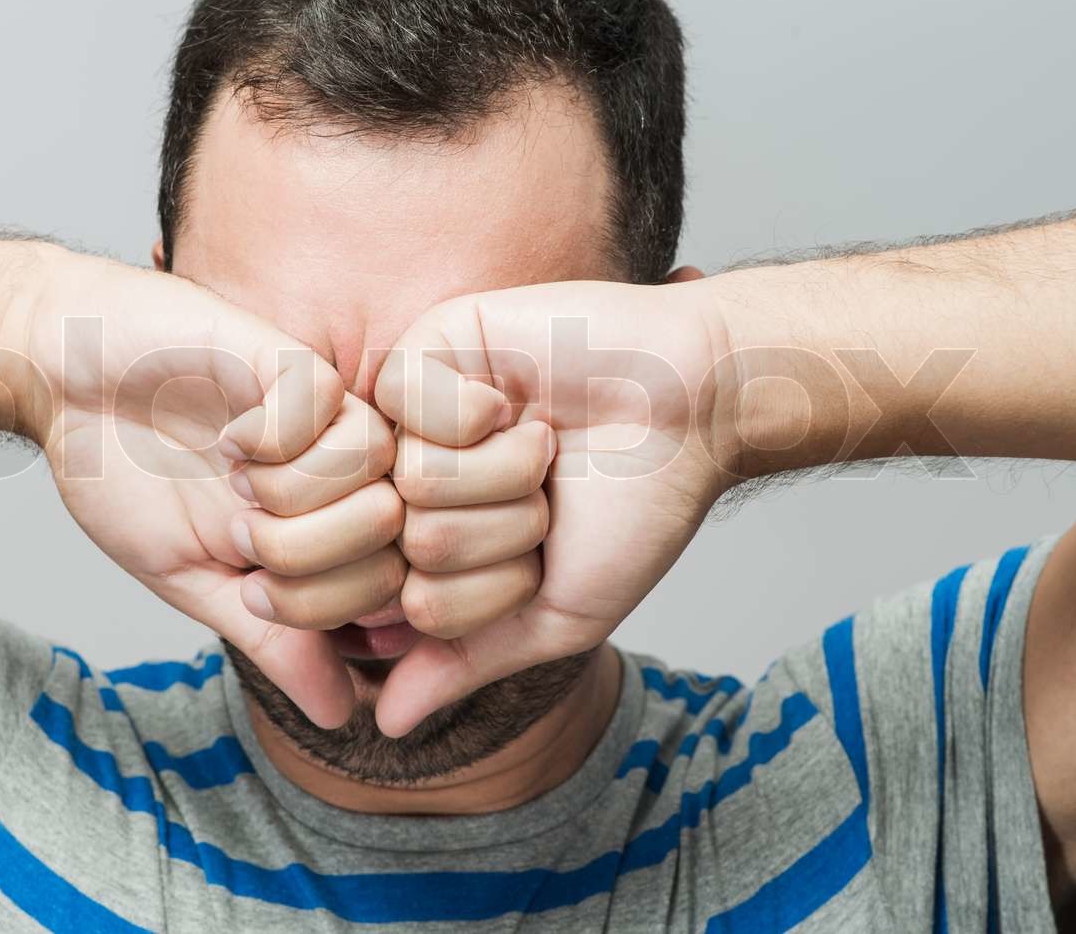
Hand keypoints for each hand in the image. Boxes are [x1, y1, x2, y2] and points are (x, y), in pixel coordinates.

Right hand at [4, 250, 394, 727]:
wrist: (65, 382)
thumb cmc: (126, 477)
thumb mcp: (194, 579)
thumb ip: (271, 640)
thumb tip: (342, 715)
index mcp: (329, 531)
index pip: (388, 597)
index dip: (315, 608)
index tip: (248, 580)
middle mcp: (344, 476)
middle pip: (390, 542)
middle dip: (302, 555)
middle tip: (238, 522)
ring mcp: (329, 418)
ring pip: (373, 476)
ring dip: (289, 493)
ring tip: (234, 473)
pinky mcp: (300, 363)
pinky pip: (331, 411)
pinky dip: (270, 434)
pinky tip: (233, 428)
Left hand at [371, 279, 734, 735]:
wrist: (691, 405)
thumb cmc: (633, 510)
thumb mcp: (557, 613)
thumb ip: (465, 662)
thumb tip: (383, 725)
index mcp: (431, 546)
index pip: (412, 608)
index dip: (495, 594)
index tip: (545, 556)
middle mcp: (408, 484)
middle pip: (414, 546)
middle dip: (507, 530)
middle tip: (551, 491)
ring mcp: (409, 417)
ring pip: (414, 481)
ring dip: (505, 472)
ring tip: (543, 443)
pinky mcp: (424, 350)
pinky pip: (409, 403)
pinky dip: (481, 412)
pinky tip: (515, 398)